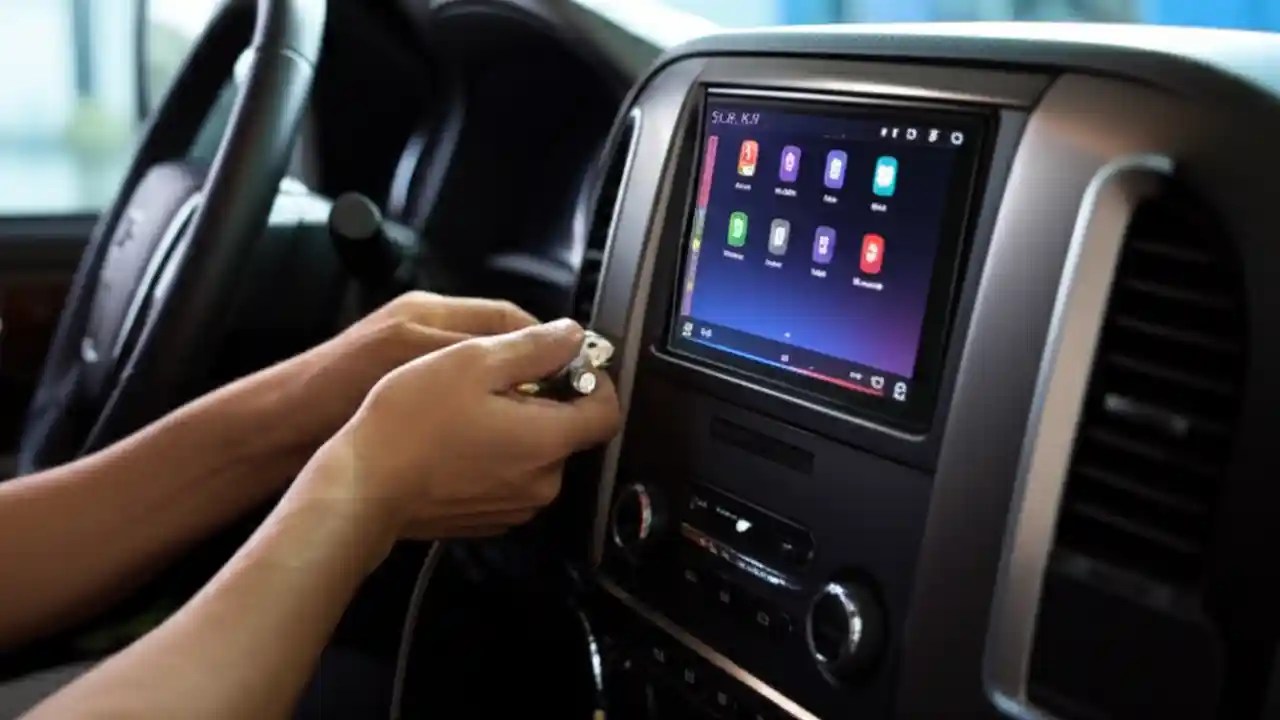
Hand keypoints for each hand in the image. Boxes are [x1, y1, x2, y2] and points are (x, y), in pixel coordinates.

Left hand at [262, 291, 536, 453]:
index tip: (575, 373)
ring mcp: (423, 380)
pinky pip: (469, 420)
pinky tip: (492, 454)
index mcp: (430, 314)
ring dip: (511, 412)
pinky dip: (486, 434)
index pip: (510, 318)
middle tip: (555, 410)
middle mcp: (430, 340)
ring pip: (490, 392)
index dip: (546, 344)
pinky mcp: (416, 416)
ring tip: (529, 435)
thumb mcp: (413, 353)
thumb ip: (482, 345)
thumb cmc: (337, 388)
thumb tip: (551, 339)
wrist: (281, 436)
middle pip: (503, 356)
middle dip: (532, 383)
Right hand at [290, 319, 620, 553]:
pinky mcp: (488, 521)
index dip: (593, 380)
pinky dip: (496, 459)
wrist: (361, 489)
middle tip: (497, 381)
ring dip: (518, 430)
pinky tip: (457, 443)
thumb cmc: (412, 419)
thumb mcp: (473, 361)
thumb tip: (574, 336)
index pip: (607, 411)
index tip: (564, 362)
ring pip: (537, 456)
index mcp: (549, 441)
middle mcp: (543, 483)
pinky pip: (509, 480)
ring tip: (469, 411)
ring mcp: (515, 508)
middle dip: (545, 402)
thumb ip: (534, 346)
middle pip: (568, 432)